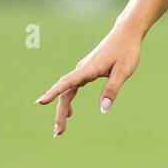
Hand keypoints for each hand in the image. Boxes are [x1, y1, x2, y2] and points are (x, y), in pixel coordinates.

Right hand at [35, 22, 142, 136]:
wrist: (126, 33)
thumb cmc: (126, 51)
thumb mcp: (123, 71)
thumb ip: (112, 89)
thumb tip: (103, 109)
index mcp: (89, 68)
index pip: (67, 82)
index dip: (53, 92)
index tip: (40, 102)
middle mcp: (82, 69)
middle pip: (65, 93)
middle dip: (59, 113)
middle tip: (58, 133)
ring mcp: (83, 70)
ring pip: (68, 91)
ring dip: (63, 109)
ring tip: (60, 128)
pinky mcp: (87, 71)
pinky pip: (73, 88)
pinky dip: (69, 100)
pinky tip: (70, 113)